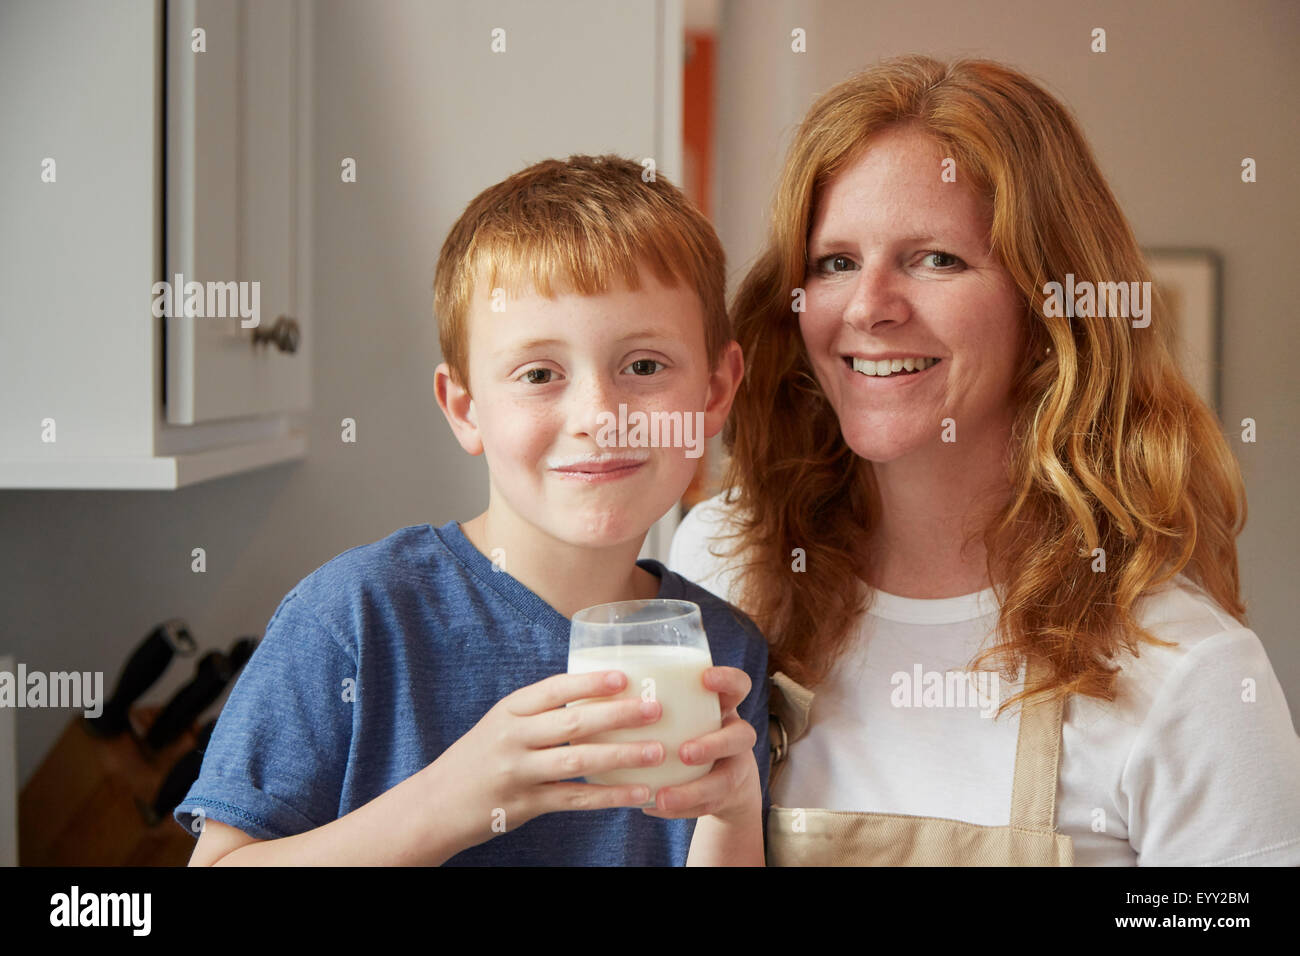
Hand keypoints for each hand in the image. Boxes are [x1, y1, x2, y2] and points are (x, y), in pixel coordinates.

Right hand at [425, 669, 667, 855]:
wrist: (432, 805)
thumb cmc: (476, 760)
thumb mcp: (499, 725)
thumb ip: (538, 714)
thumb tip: (596, 698)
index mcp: (509, 710)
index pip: (554, 689)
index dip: (590, 682)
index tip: (625, 677)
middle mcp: (512, 737)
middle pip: (573, 722)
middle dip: (619, 714)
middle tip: (656, 709)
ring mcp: (518, 772)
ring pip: (579, 761)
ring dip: (622, 755)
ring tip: (657, 751)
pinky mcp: (524, 805)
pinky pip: (575, 798)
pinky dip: (610, 796)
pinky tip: (638, 793)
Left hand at [640, 666, 759, 824]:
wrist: (723, 780)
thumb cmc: (688, 730)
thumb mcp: (684, 710)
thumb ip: (655, 698)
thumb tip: (599, 678)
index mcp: (725, 707)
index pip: (739, 685)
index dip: (727, 680)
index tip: (705, 678)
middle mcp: (736, 735)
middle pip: (741, 735)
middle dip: (713, 744)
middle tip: (684, 753)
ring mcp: (735, 768)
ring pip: (725, 781)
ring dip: (693, 790)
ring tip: (663, 796)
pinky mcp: (726, 797)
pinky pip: (705, 807)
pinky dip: (678, 809)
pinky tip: (651, 806)